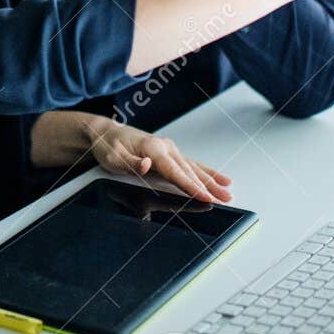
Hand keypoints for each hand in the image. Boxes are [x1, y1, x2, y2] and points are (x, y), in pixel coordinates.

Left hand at [85, 115, 232, 202]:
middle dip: (208, 186)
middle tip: (225, 199)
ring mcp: (169, 149)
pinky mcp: (169, 153)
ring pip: (194, 167)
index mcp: (153, 148)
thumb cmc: (108, 146)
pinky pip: (191, 164)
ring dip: (212, 180)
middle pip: (190, 170)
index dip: (191, 186)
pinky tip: (219, 178)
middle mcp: (165, 147)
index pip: (175, 171)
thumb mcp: (112, 157)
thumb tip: (147, 165)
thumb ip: (131, 163)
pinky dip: (206, 172)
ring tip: (228, 191)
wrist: (106, 133)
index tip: (205, 196)